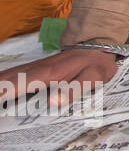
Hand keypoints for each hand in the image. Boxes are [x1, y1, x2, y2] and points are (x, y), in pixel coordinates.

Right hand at [0, 48, 119, 109]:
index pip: (15, 86)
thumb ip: (73, 90)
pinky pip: (8, 76)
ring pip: (3, 77)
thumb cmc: (94, 65)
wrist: (97, 47)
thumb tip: (53, 103)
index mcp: (45, 74)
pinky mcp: (31, 69)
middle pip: (2, 81)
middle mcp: (32, 70)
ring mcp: (30, 68)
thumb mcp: (91, 79)